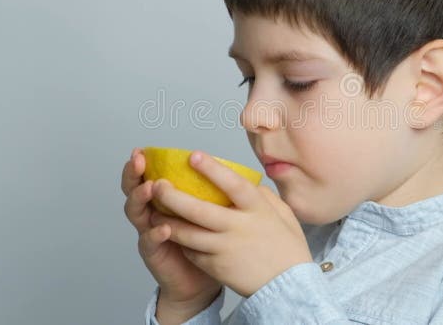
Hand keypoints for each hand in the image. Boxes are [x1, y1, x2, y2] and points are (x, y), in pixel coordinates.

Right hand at [122, 148, 221, 303]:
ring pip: (135, 212)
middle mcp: (151, 212)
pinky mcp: (153, 253)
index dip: (142, 163)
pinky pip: (149, 241)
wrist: (200, 279)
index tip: (142, 149)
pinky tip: (163, 228)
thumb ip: (209, 192)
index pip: (148, 176)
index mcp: (163, 199)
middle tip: (138, 161)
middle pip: (133, 189)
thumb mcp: (208, 212)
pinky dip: (154, 233)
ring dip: (140, 198)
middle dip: (133, 174)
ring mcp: (149, 231)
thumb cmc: (206, 240)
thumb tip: (233, 167)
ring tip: (149, 188)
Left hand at [152, 150, 312, 297]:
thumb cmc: (288, 248)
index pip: (233, 184)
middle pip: (198, 210)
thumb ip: (265, 196)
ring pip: (188, 234)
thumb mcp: (284, 215)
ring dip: (168, 222)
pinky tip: (175, 234)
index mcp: (258, 210)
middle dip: (173, 196)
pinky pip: (192, 252)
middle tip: (158, 184)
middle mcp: (240, 228)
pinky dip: (182, 243)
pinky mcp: (217, 268)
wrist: (288, 287)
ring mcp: (226, 249)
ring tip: (154, 211)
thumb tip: (248, 182)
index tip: (193, 156)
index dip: (212, 169)